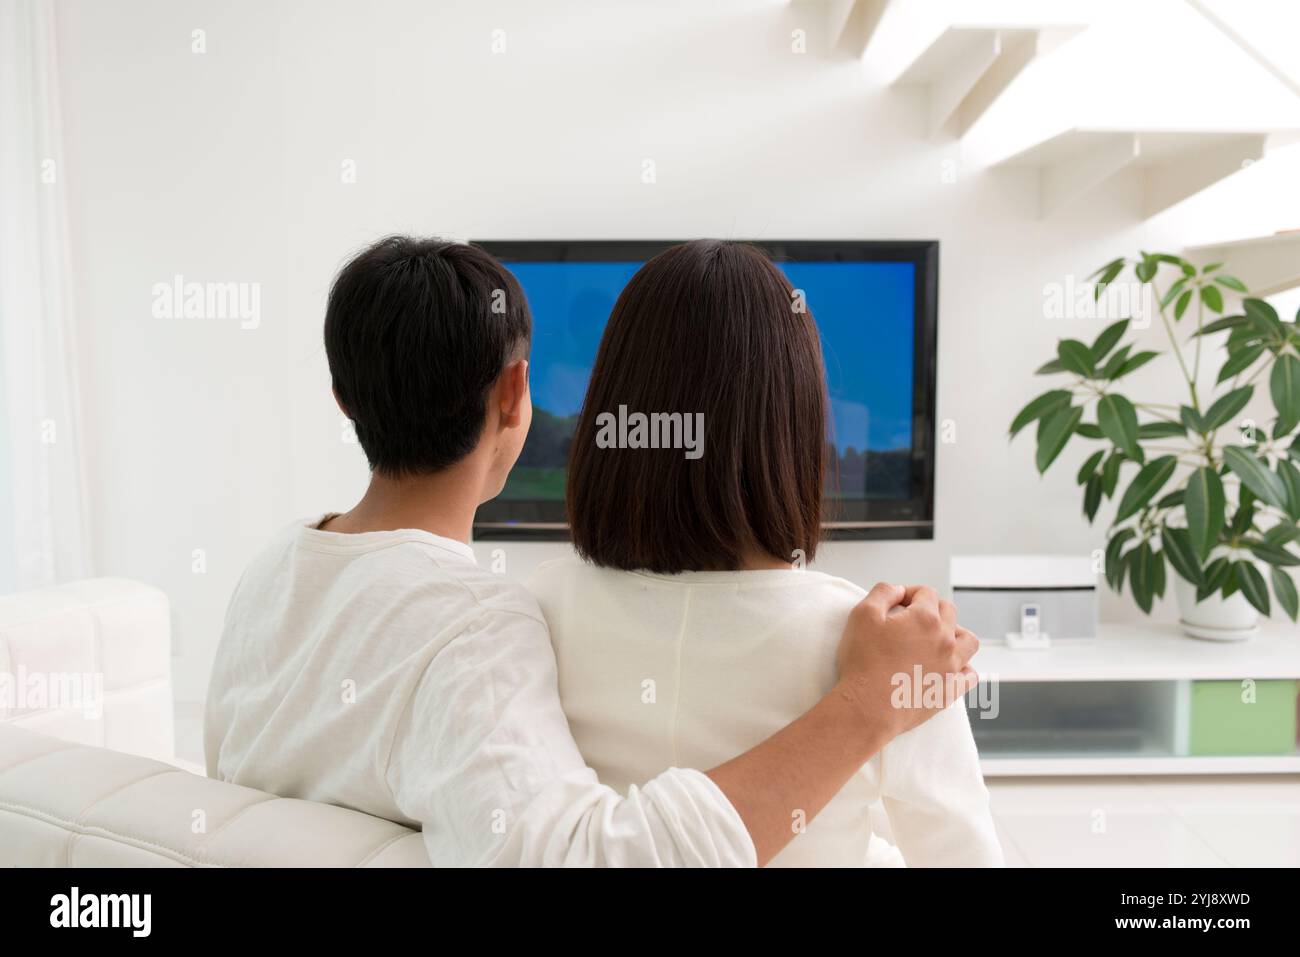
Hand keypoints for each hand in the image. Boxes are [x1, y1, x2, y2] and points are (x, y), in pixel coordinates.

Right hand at [835, 583, 978, 738]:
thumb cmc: (862, 662)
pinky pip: (969, 675)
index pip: (927, 592)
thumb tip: (899, 590)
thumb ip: (883, 592)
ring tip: (937, 639)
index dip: (911, 592)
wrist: (868, 707)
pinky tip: (949, 667)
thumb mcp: (862, 615)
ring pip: (968, 640)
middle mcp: (944, 639)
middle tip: (911, 619)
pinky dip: (963, 667)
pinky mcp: (949, 690)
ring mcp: (951, 666)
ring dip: (956, 633)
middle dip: (931, 609)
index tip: (897, 603)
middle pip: (949, 612)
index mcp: (925, 618)